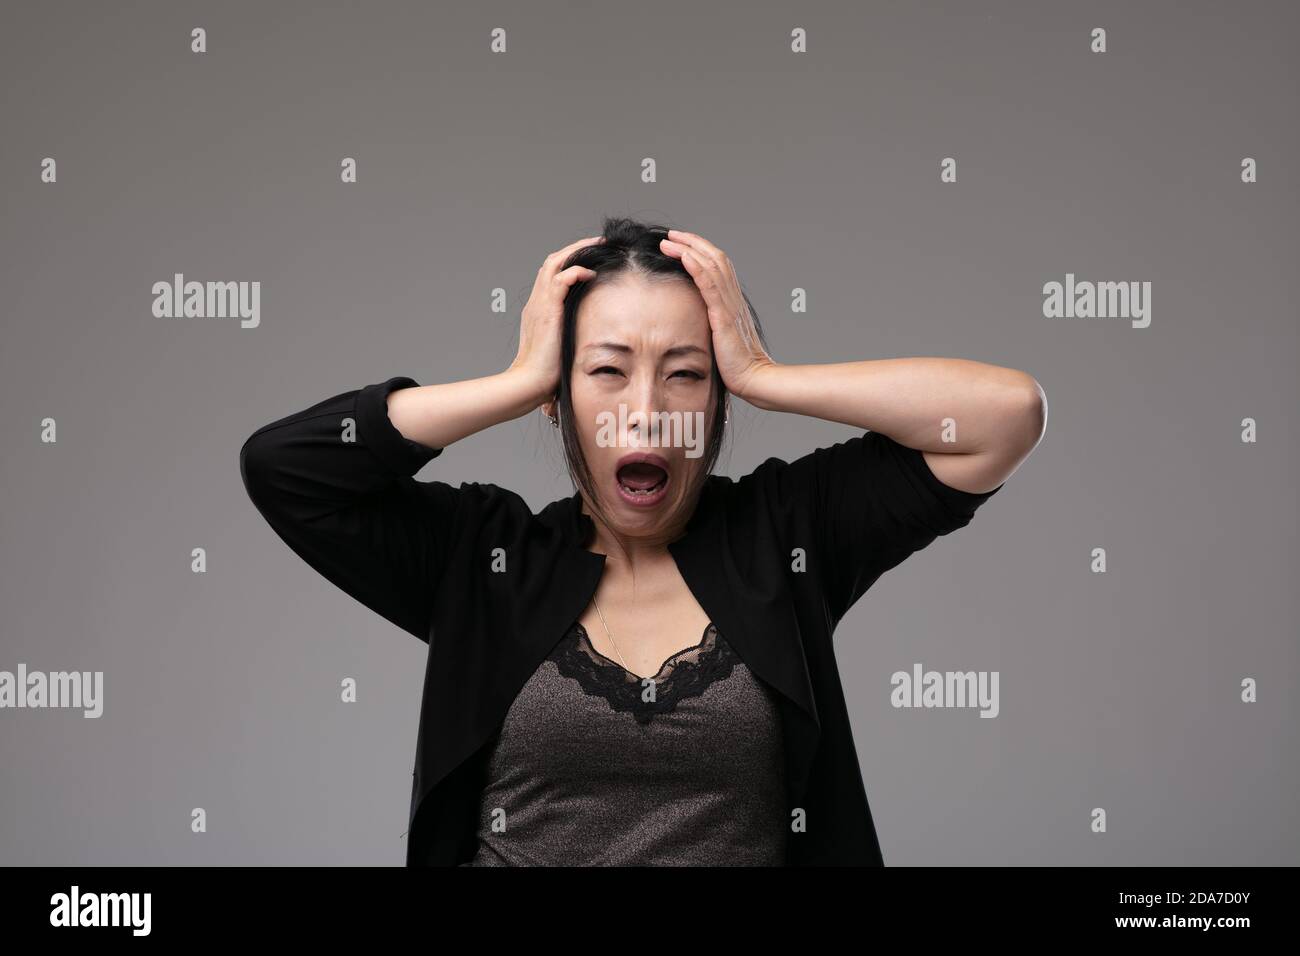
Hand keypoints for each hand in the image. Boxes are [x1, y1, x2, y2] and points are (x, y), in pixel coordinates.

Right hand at [509, 235, 603, 401]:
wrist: (528, 383)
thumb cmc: (544, 375)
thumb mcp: (560, 351)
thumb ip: (570, 340)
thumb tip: (589, 346)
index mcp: (538, 310)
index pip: (551, 275)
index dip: (569, 262)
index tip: (590, 259)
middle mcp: (536, 302)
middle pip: (551, 262)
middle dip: (575, 249)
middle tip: (598, 243)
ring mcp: (539, 304)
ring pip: (554, 263)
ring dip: (577, 251)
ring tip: (598, 246)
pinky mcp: (547, 310)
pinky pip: (560, 279)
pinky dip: (575, 271)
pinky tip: (591, 274)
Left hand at [658, 228, 774, 399]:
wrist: (754, 378)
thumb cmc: (737, 365)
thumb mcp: (722, 338)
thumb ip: (712, 325)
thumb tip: (694, 322)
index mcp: (733, 301)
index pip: (718, 265)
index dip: (700, 250)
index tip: (680, 243)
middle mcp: (733, 297)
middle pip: (714, 257)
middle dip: (691, 242)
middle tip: (670, 235)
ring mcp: (730, 305)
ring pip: (711, 265)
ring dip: (688, 250)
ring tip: (667, 242)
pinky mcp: (724, 317)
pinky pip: (710, 285)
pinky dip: (696, 267)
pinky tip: (683, 257)